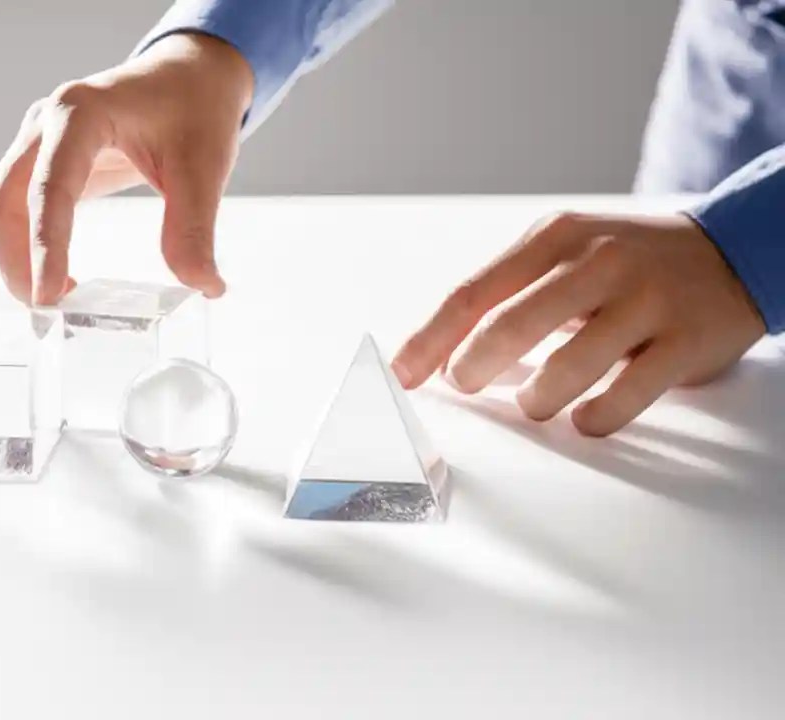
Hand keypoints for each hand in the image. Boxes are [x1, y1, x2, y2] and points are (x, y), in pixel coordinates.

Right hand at [0, 34, 252, 305]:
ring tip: (53, 302)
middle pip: (4, 202)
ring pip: (1, 209)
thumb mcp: (204, 167)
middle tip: (47, 313)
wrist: (191, 75)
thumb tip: (202, 285)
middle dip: (16, 262)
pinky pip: (18, 210)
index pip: (50, 188)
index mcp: (80, 112)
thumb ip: (195, 227)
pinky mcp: (46, 162)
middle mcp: (47, 123)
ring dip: (15, 260)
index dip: (46, 246)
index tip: (49, 296)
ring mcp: (39, 141)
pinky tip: (56, 279)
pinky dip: (27, 248)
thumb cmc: (194, 105)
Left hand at [391, 212, 765, 435]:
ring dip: (536, 398)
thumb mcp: (565, 252)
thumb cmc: (626, 261)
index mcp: (555, 239)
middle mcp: (599, 262)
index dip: (430, 340)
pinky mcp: (684, 342)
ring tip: (533, 403)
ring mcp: (645, 300)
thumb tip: (440, 349)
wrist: (734, 251)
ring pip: (567, 367)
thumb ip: (508, 291)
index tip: (402, 376)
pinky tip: (584, 418)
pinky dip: (594, 418)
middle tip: (467, 385)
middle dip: (475, 367)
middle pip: (510, 326)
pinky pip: (625, 395)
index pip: (474, 293)